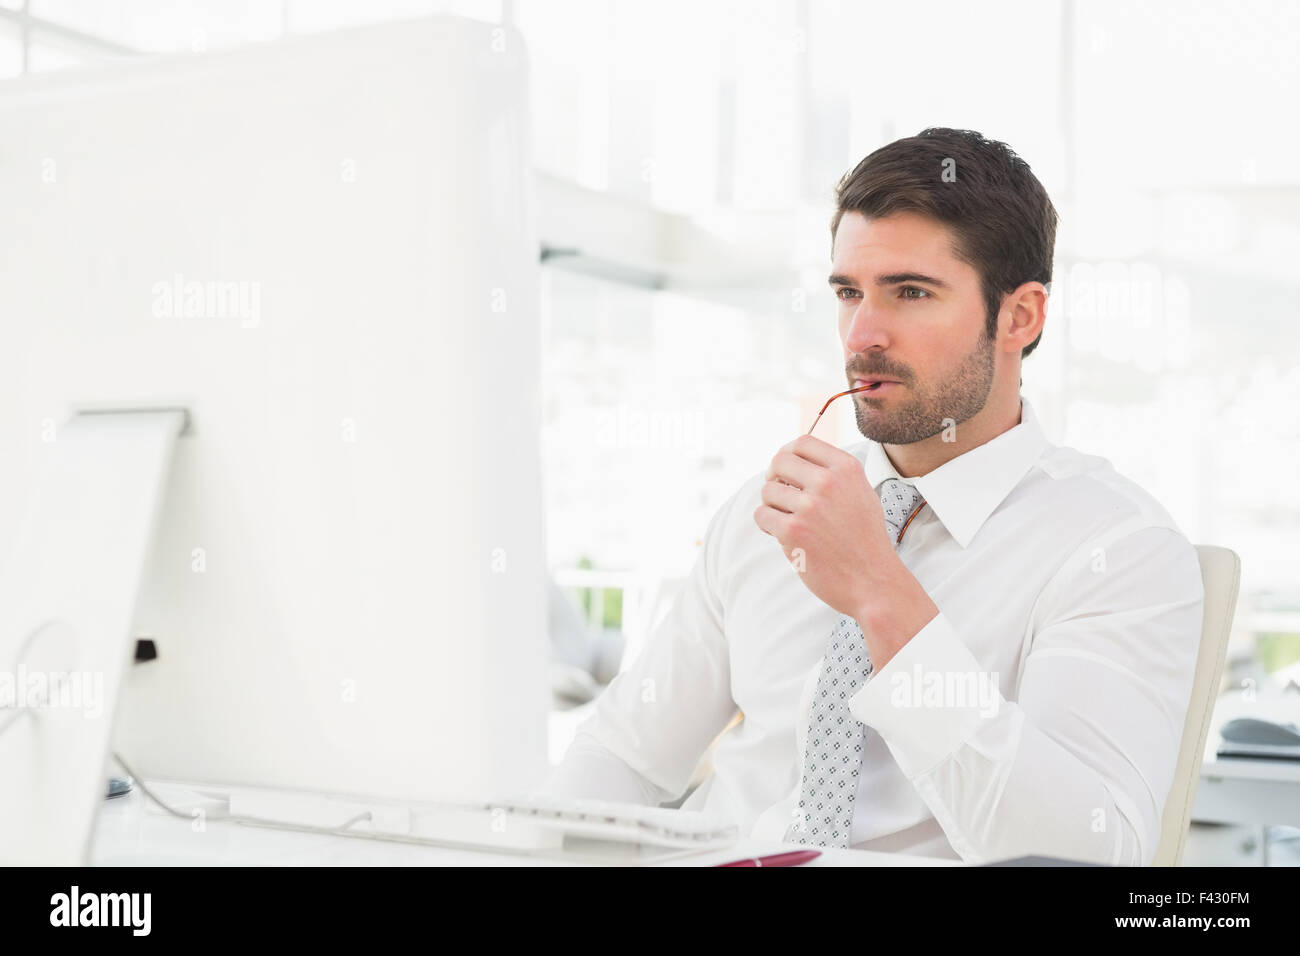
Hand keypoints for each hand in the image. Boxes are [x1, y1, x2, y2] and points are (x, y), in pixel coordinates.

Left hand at [752, 434, 894, 619]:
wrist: (874, 582)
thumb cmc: (865, 541)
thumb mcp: (861, 494)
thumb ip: (834, 474)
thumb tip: (794, 458)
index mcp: (847, 469)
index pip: (803, 442)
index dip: (788, 454)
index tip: (786, 471)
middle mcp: (829, 482)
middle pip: (779, 461)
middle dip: (773, 477)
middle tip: (779, 494)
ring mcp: (810, 506)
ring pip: (767, 490)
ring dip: (771, 506)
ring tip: (788, 521)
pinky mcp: (793, 531)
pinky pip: (761, 515)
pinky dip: (767, 525)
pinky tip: (783, 535)